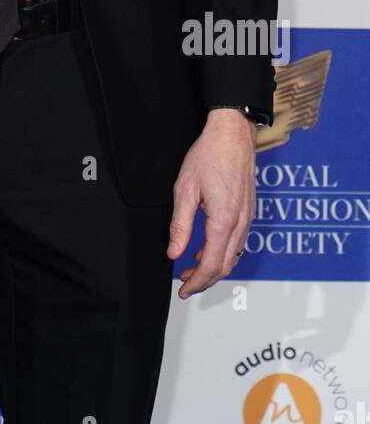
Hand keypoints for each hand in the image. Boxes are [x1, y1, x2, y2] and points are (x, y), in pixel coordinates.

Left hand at [166, 109, 255, 297]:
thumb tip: (173, 253)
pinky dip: (223, 253)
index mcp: (224, 220)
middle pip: (225, 266)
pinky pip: (238, 242)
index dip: (196, 282)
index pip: (212, 265)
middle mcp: (241, 223)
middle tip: (184, 283)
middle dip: (204, 280)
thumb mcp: (185, 189)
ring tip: (191, 268)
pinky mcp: (249, 211)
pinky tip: (207, 249)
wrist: (233, 134)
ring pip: (234, 256)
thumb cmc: (209, 155)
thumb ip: (180, 225)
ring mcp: (248, 217)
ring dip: (214, 268)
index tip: (182, 289)